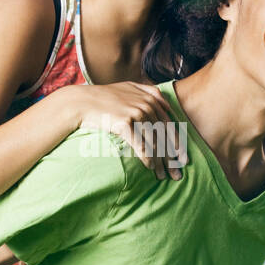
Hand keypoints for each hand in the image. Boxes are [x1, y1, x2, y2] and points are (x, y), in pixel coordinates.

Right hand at [72, 82, 186, 180]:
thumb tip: (167, 105)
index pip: (169, 125)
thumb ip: (149, 92)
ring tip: (163, 177)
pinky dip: (147, 159)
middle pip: (164, 136)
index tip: (183, 159)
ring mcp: (136, 113)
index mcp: (151, 98)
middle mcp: (147, 105)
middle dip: (172, 158)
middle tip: (177, 174)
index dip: (178, 144)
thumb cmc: (104, 97)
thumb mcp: (129, 87)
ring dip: (160, 163)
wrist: (82, 102)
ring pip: (154, 143)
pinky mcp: (125, 123)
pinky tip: (150, 169)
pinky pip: (140, 145)